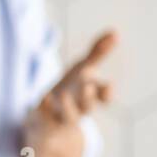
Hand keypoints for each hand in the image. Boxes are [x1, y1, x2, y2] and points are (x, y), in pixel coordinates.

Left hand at [23, 29, 117, 156]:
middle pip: (86, 107)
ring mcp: (59, 119)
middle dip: (88, 99)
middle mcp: (77, 109)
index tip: (108, 85)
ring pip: (67, 117)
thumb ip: (98, 53)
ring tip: (62, 95)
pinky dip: (43, 111)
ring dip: (67, 107)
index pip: (102, 96)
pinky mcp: (41, 125)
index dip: (106, 93)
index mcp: (88, 97)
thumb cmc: (70, 91)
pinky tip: (42, 100)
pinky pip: (43, 121)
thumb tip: (115, 31)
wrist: (49, 125)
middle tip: (87, 87)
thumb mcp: (82, 70)